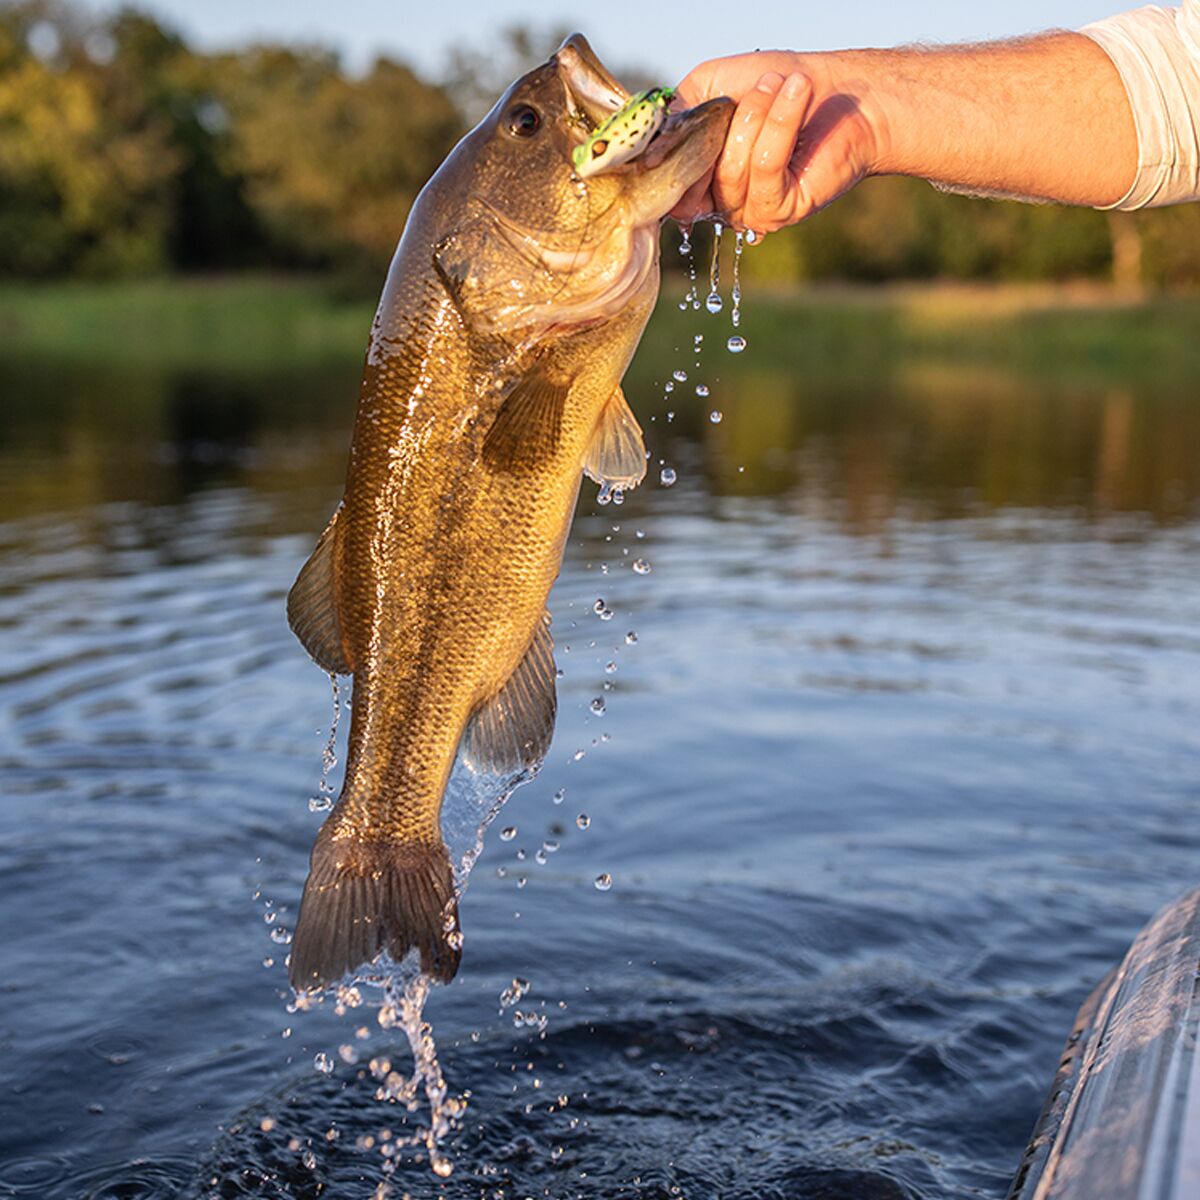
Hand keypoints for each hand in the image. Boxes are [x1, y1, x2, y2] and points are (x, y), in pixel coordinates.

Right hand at [672, 51, 884, 233]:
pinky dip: (779, 123)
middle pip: (693, 177)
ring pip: (729, 171)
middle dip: (718, 126)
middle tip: (747, 90)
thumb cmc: (775, 84)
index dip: (670, 157)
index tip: (687, 120)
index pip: (666, 186)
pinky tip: (795, 92)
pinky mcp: (780, 210)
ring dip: (756, 115)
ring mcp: (747, 212)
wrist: (838, 89)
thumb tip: (650, 144)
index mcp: (698, 179)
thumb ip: (676, 113)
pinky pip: (764, 169)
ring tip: (778, 84)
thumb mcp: (709, 88)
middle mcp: (719, 203)